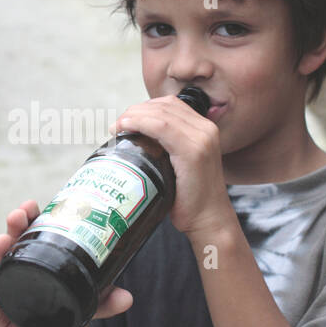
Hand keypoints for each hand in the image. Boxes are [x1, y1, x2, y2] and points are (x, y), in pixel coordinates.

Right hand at [0, 199, 133, 326]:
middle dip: (12, 229)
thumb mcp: (89, 305)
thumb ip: (105, 301)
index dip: (28, 219)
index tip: (32, 206)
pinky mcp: (0, 322)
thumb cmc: (68, 318)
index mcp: (36, 263)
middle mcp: (17, 274)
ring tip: (1, 242)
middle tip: (17, 217)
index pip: (29, 236)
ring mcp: (5, 296)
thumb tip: (127, 298)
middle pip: (10, 247)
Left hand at [108, 94, 233, 236]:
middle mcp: (206, 129)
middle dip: (135, 110)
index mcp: (204, 130)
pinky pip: (162, 127)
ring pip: (161, 113)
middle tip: (117, 126)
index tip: (125, 121)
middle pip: (164, 106)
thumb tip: (135, 142)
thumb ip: (166, 149)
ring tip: (117, 128)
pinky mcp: (194, 151)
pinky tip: (126, 127)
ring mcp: (201, 139)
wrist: (208, 220)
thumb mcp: (179, 166)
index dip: (144, 108)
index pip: (170, 106)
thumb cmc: (190, 199)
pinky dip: (140, 123)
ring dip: (134, 115)